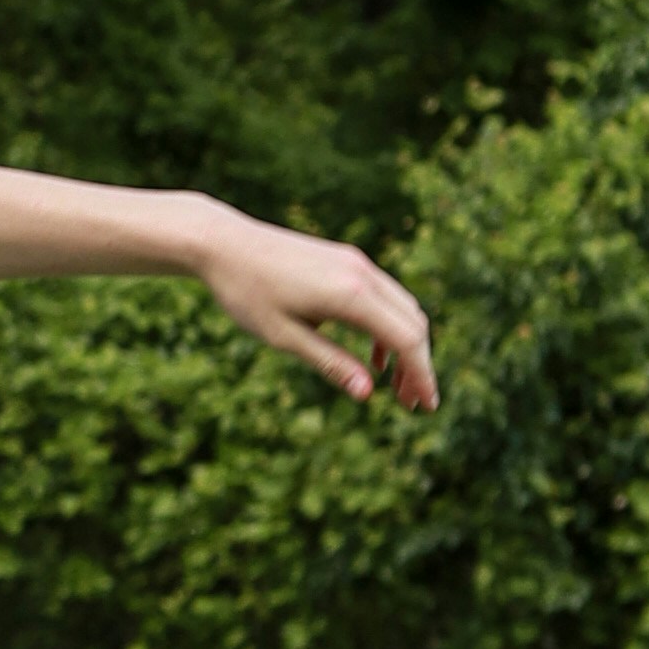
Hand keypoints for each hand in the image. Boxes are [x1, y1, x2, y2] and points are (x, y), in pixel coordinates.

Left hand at [189, 212, 436, 415]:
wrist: (221, 242)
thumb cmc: (246, 292)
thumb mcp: (284, 337)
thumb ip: (330, 363)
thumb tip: (367, 394)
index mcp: (350, 294)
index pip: (407, 340)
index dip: (422, 375)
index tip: (427, 406)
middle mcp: (362, 273)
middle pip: (413, 323)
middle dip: (418, 365)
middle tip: (409, 404)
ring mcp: (356, 262)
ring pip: (402, 308)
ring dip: (405, 346)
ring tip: (393, 384)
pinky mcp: (345, 259)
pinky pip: (383, 295)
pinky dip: (388, 326)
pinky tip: (373, 355)